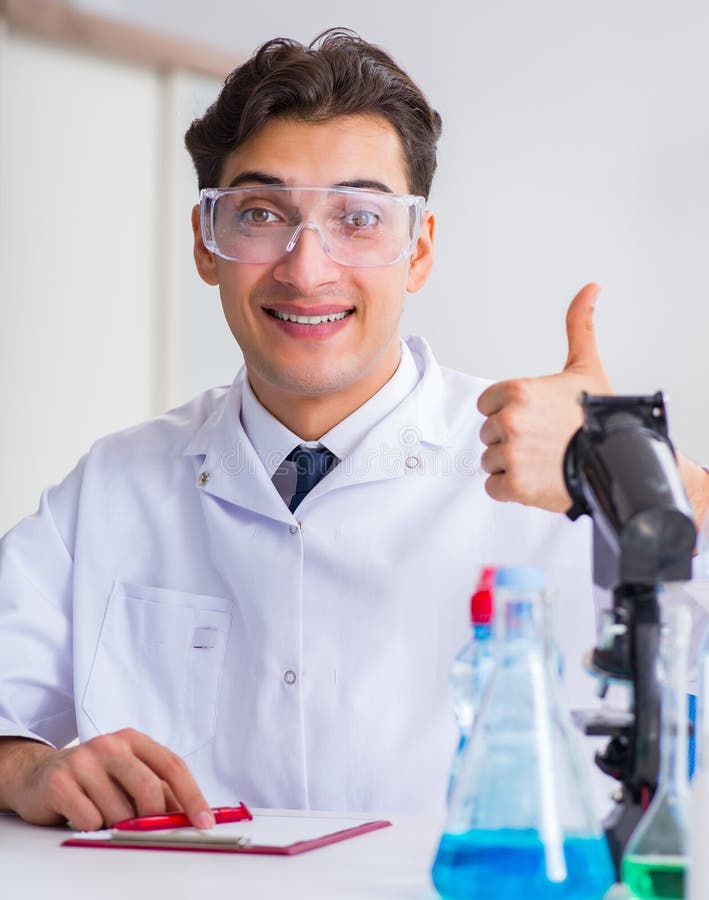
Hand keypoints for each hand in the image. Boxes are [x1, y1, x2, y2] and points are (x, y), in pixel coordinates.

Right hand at [0, 730, 214, 830]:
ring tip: (104, 815)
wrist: (38, 775)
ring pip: (119, 811)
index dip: (192, 796)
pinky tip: (83, 814)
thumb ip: (159, 791)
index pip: (173, 766)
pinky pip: (90, 820)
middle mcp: (110, 745)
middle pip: (149, 789)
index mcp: (133, 740)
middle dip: (152, 818)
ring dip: (117, 825)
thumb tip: (188, 817)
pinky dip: (93, 828)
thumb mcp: (128, 776)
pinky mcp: (60, 781)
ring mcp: (83, 760)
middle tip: (145, 830)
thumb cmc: (93, 779)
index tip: (204, 822)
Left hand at [477, 283, 611, 512]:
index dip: (507, 412)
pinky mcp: (515, 485)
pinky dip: (511, 489)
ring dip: (511, 465)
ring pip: (490, 461)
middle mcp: (510, 420)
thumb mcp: (586, 367)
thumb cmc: (601, 418)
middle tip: (543, 442)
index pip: (487, 404)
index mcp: (518, 391)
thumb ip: (579, 327)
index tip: (533, 419)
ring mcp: (511, 454)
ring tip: (542, 461)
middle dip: (511, 439)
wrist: (619, 461)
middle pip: (489, 432)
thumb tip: (590, 289)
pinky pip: (494, 487)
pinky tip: (536, 479)